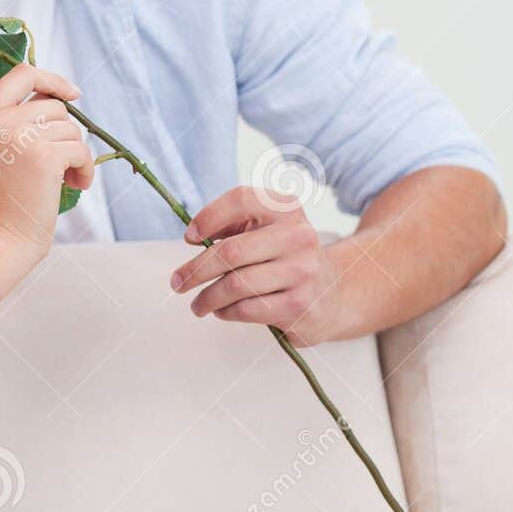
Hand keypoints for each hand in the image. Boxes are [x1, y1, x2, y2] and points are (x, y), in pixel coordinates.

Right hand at [0, 64, 94, 253]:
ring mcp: (20, 136)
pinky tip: (74, 185)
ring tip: (62, 178)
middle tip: (59, 163)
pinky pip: (81, 150)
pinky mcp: (43, 156)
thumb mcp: (1, 148)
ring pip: (71, 129)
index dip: (52, 78)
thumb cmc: (5, 199)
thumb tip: (62, 97)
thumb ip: (21, 119)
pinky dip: (85, 170)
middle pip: (54, 106)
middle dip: (65, 134)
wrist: (0, 237)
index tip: (73, 94)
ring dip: (75, 155)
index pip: (22, 73)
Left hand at [170, 186, 341, 347]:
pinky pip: (246, 309)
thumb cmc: (285, 258)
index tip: (189, 238)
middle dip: (195, 269)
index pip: (241, 200)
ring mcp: (302, 272)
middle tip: (176, 282)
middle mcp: (299, 236)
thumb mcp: (267, 230)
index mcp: (287, 209)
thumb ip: (233, 225)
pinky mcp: (300, 305)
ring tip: (196, 304)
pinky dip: (226, 311)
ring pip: (235, 285)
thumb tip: (194, 236)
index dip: (209, 216)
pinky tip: (222, 311)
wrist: (335, 295)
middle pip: (231, 251)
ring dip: (206, 297)